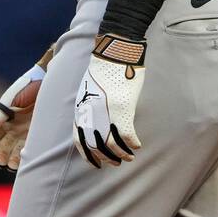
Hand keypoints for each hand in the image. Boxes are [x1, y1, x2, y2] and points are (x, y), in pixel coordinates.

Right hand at [0, 44, 53, 172]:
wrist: (51, 80)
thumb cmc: (26, 88)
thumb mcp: (9, 101)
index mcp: (0, 120)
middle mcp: (11, 128)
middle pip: (1, 148)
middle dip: (0, 157)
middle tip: (2, 161)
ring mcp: (24, 131)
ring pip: (14, 151)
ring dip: (12, 160)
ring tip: (13, 163)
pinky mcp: (38, 132)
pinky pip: (29, 148)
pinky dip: (26, 155)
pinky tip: (26, 157)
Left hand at [74, 34, 145, 167]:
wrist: (114, 54)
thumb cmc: (103, 68)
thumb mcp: (88, 90)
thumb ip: (89, 107)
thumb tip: (95, 119)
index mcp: (81, 110)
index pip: (80, 141)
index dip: (88, 155)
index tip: (96, 163)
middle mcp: (91, 115)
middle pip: (97, 146)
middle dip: (106, 158)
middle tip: (115, 163)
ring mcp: (106, 114)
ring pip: (112, 144)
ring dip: (121, 154)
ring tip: (129, 158)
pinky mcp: (122, 110)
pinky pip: (127, 135)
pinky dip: (132, 143)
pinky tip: (137, 145)